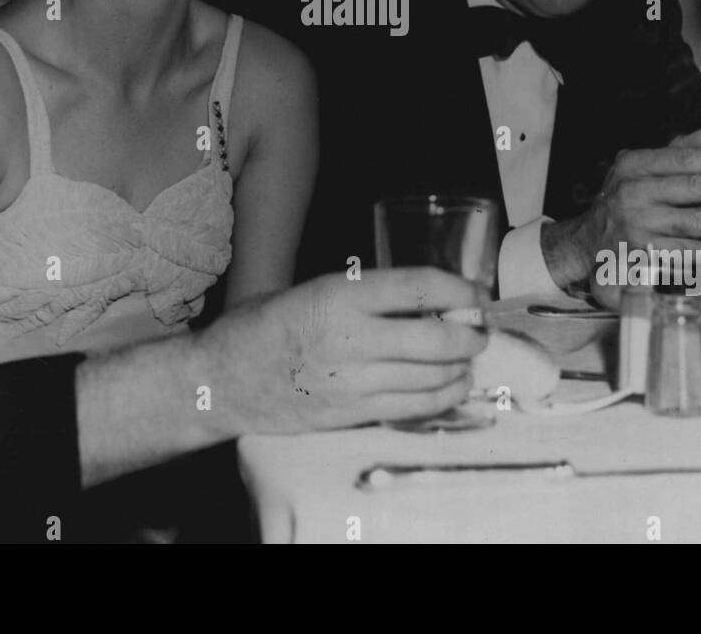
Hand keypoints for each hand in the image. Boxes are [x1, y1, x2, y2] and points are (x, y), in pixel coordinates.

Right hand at [197, 268, 488, 433]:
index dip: (458, 289)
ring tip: (468, 357)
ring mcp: (353, 381)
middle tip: (479, 329)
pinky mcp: (352, 414)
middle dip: (470, 334)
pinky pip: (412, 407)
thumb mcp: (312, 287)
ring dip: (461, 366)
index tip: (474, 294)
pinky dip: (442, 395)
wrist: (221, 380)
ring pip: (431, 376)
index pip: (419, 286)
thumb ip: (363, 292)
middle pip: (436, 337)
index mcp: (340, 295)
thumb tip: (422, 295)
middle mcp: (352, 338)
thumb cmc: (263, 325)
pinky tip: (452, 385)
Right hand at [541, 128, 700, 300]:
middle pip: (692, 189)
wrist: (585, 241)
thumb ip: (673, 152)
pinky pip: (686, 255)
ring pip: (694, 226)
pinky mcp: (642, 255)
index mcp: (634, 166)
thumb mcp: (637, 169)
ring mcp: (636, 226)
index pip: (682, 159)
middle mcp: (633, 193)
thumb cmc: (619, 201)